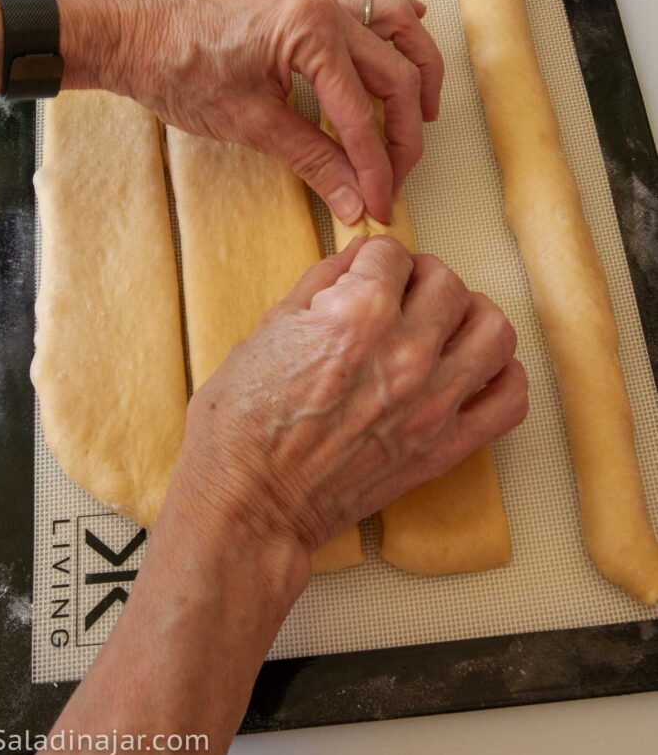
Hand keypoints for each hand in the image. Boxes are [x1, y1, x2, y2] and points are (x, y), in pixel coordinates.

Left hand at [60, 0, 443, 225]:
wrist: (134, 34)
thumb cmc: (177, 68)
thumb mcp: (249, 124)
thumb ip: (312, 160)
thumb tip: (354, 200)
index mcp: (311, 33)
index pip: (362, 116)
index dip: (375, 168)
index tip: (380, 204)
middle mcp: (325, 7)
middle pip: (395, 75)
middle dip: (403, 135)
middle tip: (395, 180)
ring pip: (396, 28)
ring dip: (417, 71)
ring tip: (426, 115)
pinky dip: (394, 17)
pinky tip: (413, 23)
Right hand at [176, 236, 527, 564]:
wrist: (250, 501)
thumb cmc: (244, 420)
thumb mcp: (271, 326)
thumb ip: (324, 280)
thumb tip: (359, 256)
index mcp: (358, 312)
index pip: (392, 253)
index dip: (373, 258)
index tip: (366, 272)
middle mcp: (406, 350)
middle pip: (448, 283)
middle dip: (421, 278)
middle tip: (401, 294)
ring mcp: (433, 400)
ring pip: (494, 330)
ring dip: (470, 317)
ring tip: (444, 325)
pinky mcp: (446, 446)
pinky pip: (510, 400)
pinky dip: (502, 377)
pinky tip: (471, 371)